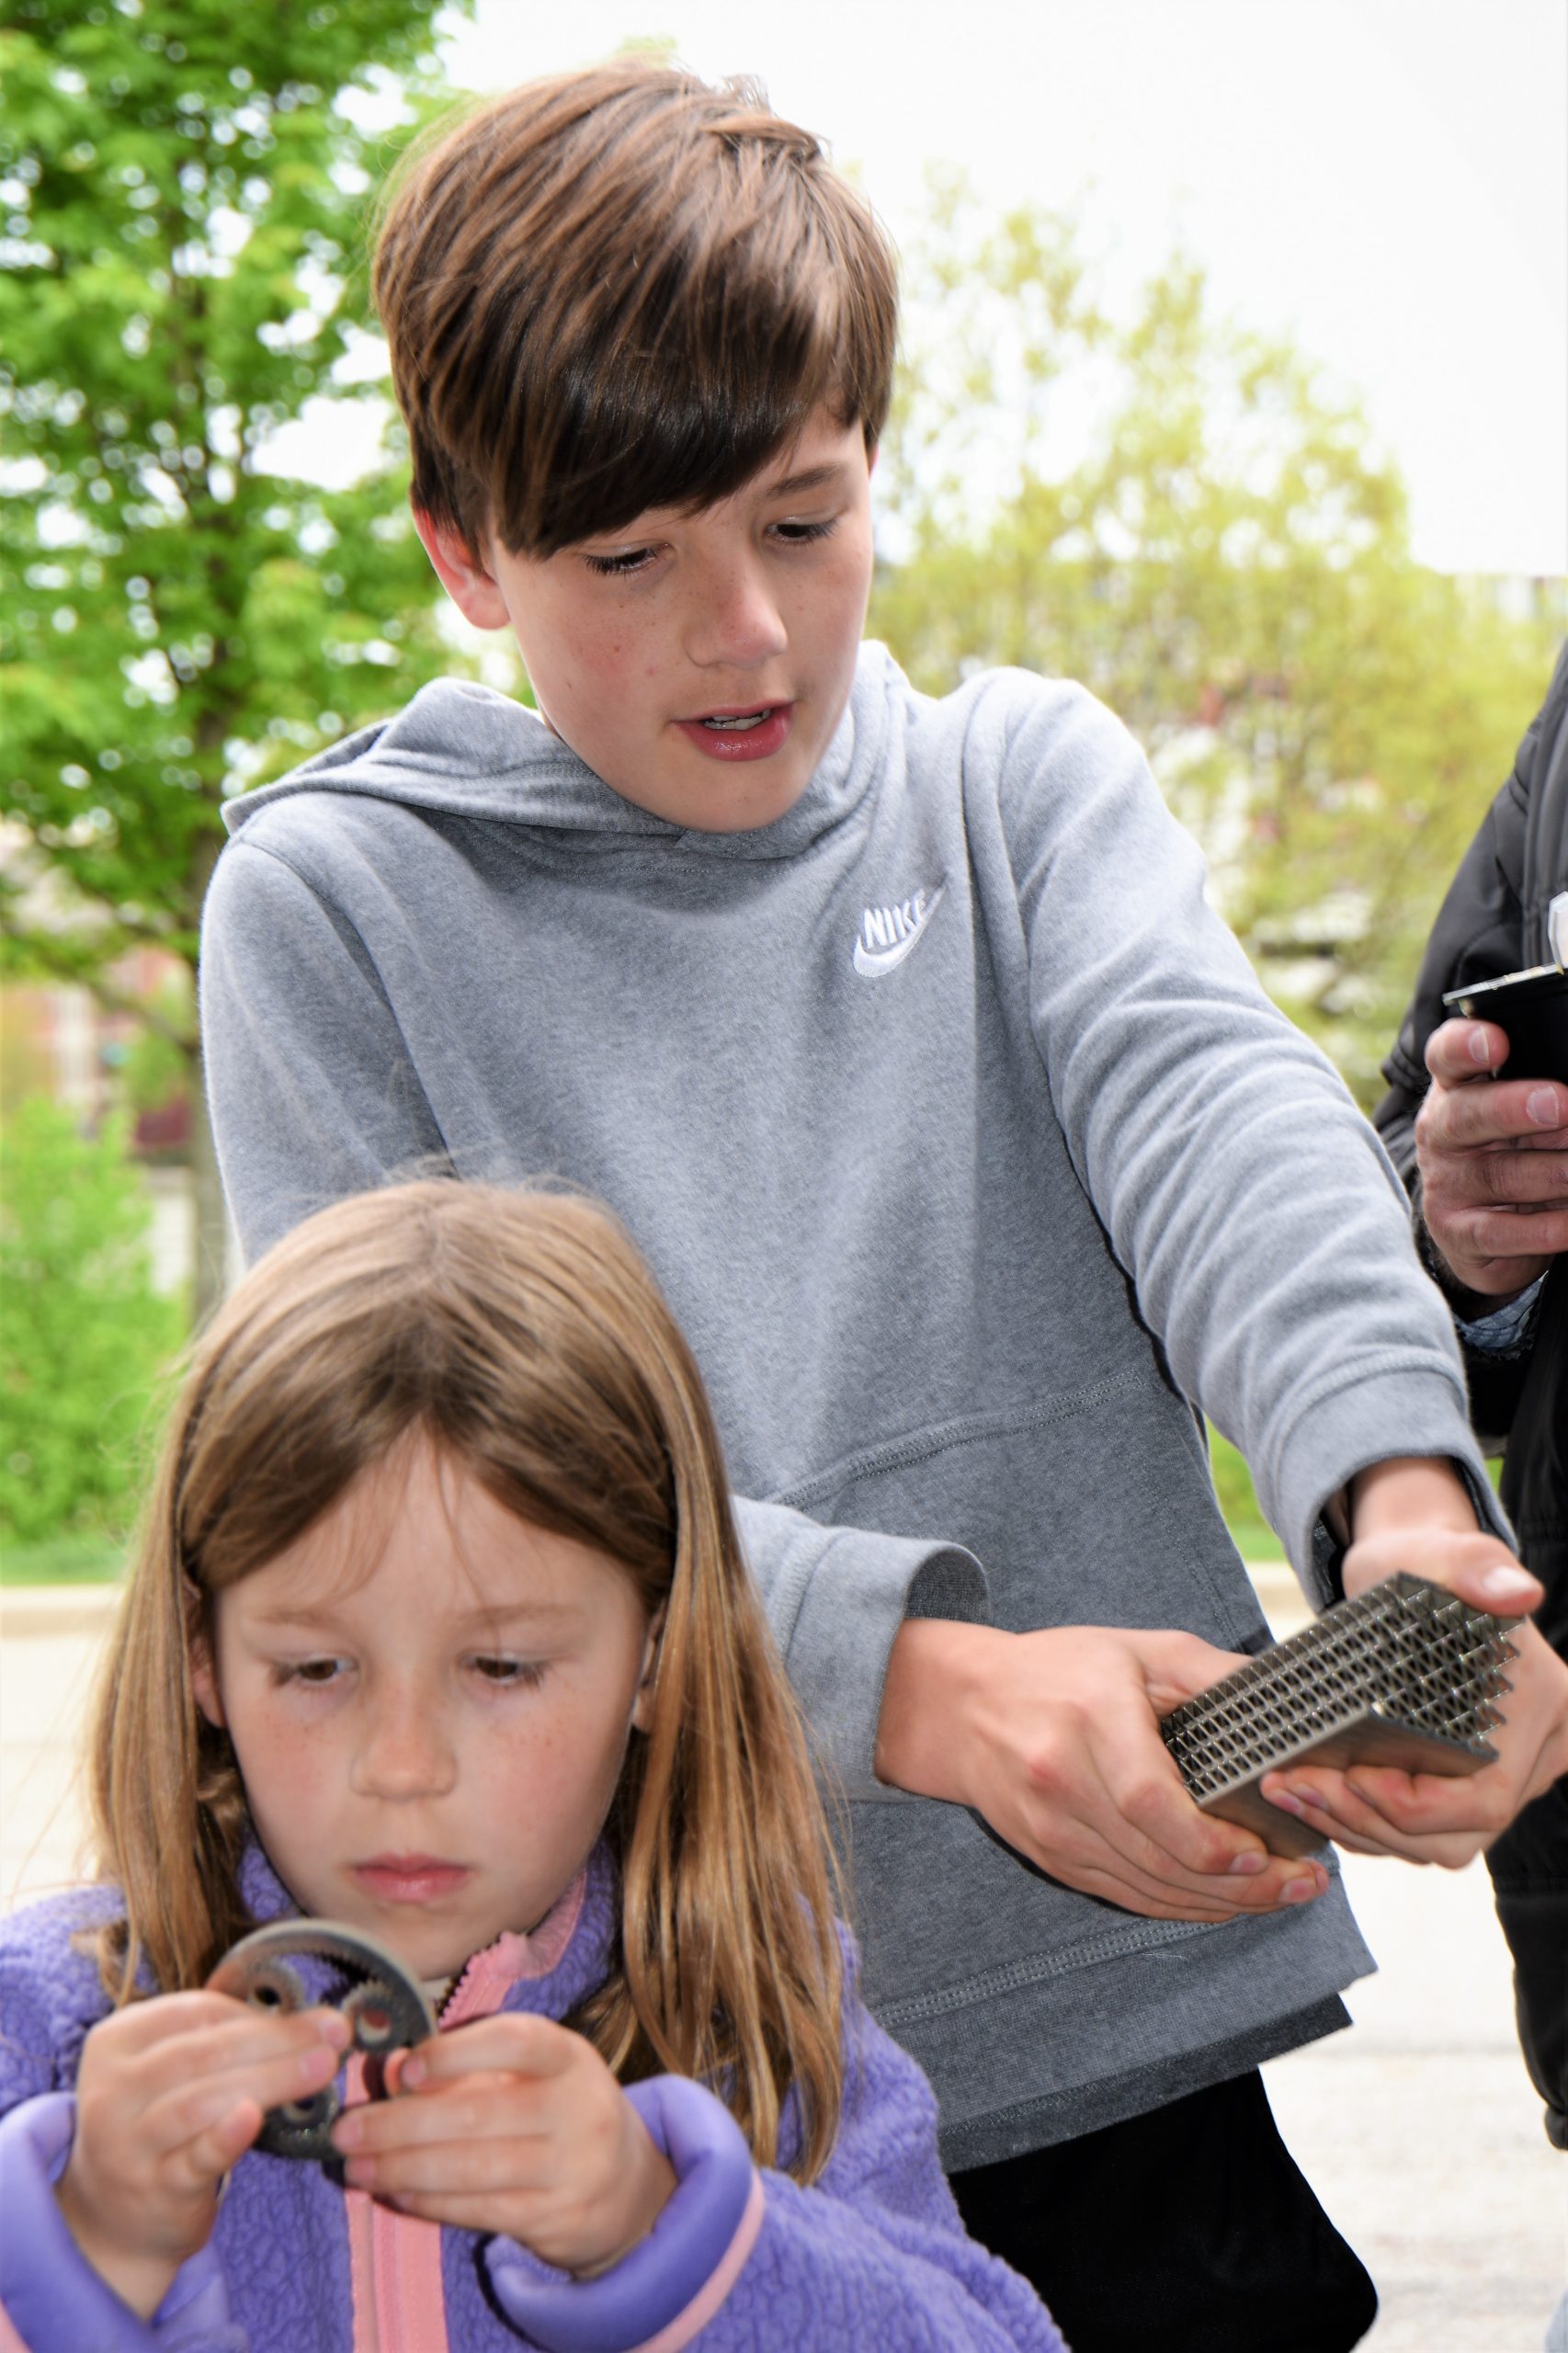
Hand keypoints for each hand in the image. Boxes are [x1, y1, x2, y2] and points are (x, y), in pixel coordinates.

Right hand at [57, 1990, 348, 2318]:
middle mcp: (112, 2090)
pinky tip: (256, 2118)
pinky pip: (194, 2158)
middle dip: (278, 2041)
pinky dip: (225, 2136)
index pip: (198, 2014)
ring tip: (324, 2068)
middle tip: (335, 2037)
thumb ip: (227, 2040)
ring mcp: (126, 2143)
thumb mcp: (173, 2074)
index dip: (262, 2013)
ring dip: (273, 2079)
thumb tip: (316, 2020)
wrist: (116, 2222)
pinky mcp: (152, 2190)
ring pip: (204, 2100)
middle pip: (205, 2053)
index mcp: (116, 2042)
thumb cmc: (161, 2125)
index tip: (320, 2017)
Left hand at [330, 2015, 675, 2275]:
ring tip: (356, 2169)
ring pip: (473, 2169)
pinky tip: (396, 2193)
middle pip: (479, 2115)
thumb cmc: (556, 2110)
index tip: (403, 2070)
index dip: (455, 2054)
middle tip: (346, 2131)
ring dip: (403, 2170)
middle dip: (400, 2125)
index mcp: (568, 2056)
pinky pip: (481, 2210)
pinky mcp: (557, 2218)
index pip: (515, 2041)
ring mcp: (573, 2167)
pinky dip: (431, 2202)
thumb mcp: (527, 2074)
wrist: (626, 2185)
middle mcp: (579, 2108)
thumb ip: (463, 2067)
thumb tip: (392, 2069)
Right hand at [874, 1618, 1331, 1920]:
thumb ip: (1214, 1673)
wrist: (964, 1706)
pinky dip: (1179, 1905)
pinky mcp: (1051, 1858)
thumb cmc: (1061, 1670)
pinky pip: (1125, 1896)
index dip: (1208, 1840)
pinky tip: (1224, 1898)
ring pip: (1146, 1890)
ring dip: (1219, 1904)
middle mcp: (1063, 1781)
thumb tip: (1291, 1697)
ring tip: (1281, 1895)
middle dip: (1240, 1884)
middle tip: (1304, 1884)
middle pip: (1158, 1859)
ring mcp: (1052, 1829)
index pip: (1148, 1801)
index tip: (1262, 1850)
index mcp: (1090, 1720)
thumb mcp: (1139, 1650)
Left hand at [1260, 1460, 1567, 1864]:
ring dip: (1358, 1829)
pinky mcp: (1461, 1785)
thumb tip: (1519, 1593)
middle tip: (1291, 1786)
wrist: (1409, 1571)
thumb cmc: (1421, 1562)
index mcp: (1542, 1710)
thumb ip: (1476, 1567)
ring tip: (1288, 1790)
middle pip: (1458, 1835)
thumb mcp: (1439, 1555)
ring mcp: (1501, 1777)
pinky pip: (1419, 1833)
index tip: (1342, 1776)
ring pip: (1435, 1844)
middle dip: (1368, 1822)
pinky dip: (1363, 1824)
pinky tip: (1309, 1797)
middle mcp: (1534, 1755)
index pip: (1484, 1800)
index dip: (1410, 1806)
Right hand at [1414, 1017, 1567, 1298]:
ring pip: (1498, 1175)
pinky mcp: (1457, 1232)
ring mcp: (1446, 1183)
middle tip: (1558, 1104)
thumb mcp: (1528, 1114)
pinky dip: (1545, 1228)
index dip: (1465, 1046)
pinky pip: (1500, 1231)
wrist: (1483, 1229)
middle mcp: (1443, 1132)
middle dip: (1512, 1108)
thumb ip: (1549, 1094)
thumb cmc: (1517, 1151)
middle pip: (1465, 1115)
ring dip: (1554, 1173)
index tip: (1496, 1043)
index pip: (1448, 1056)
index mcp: (1458, 1088)